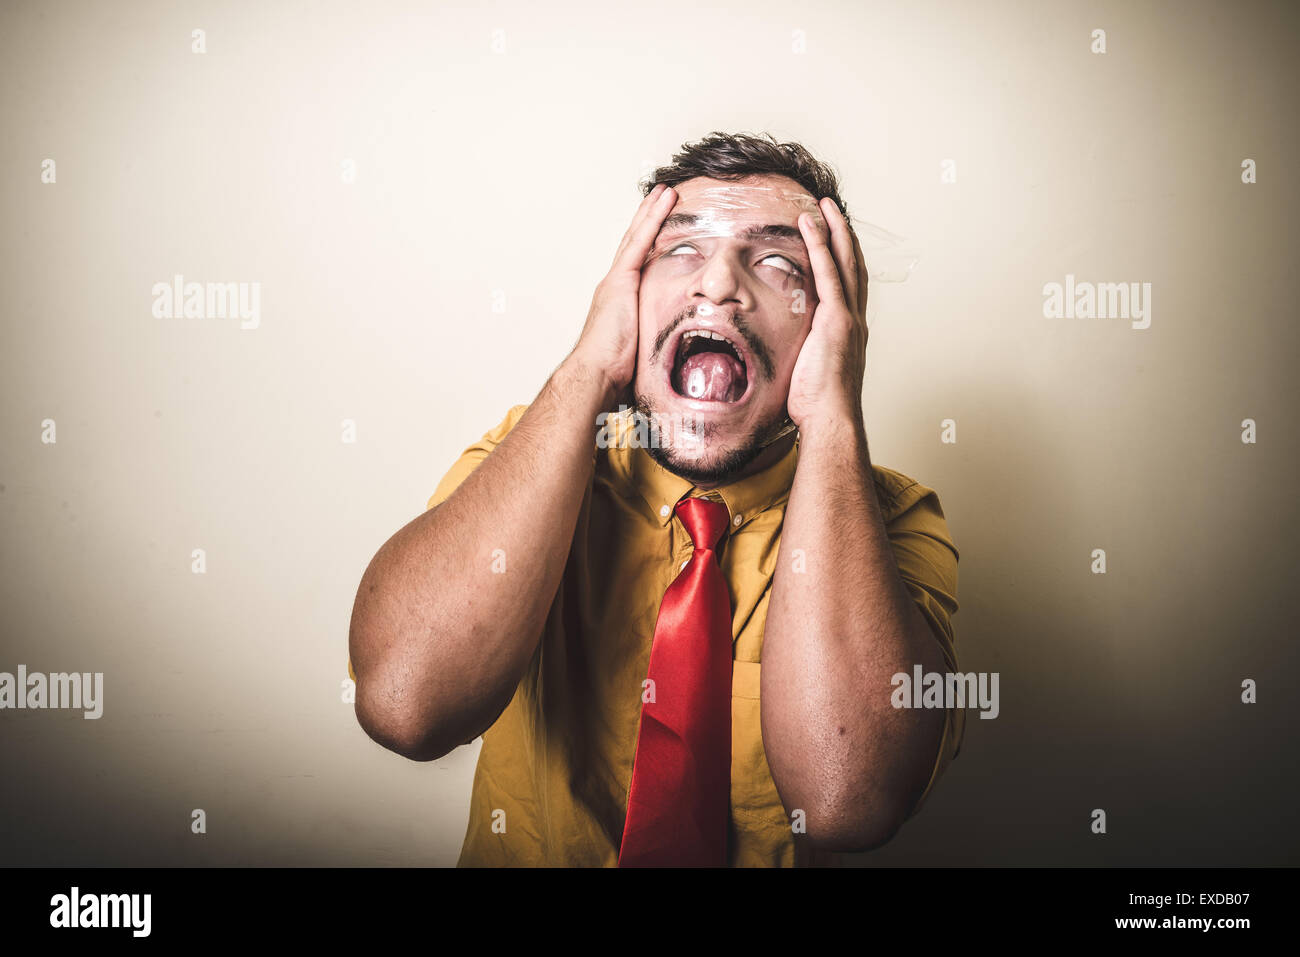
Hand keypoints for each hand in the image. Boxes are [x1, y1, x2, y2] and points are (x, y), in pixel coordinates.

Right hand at [567, 183, 677, 407]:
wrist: (596, 374)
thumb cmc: (614, 373)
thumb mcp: (639, 351)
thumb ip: (651, 342)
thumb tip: (673, 356)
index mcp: (619, 301)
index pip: (636, 265)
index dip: (648, 244)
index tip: (659, 228)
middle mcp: (615, 286)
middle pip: (634, 244)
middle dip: (647, 220)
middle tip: (661, 197)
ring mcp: (616, 280)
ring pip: (637, 237)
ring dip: (652, 212)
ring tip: (666, 191)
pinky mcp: (621, 280)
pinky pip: (640, 243)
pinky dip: (652, 220)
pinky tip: (664, 202)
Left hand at [787, 197, 869, 431]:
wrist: (830, 420)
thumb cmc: (815, 406)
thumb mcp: (807, 372)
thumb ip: (801, 354)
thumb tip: (783, 352)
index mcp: (847, 332)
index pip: (846, 286)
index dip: (841, 258)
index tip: (831, 237)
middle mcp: (854, 320)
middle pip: (852, 266)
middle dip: (843, 235)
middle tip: (831, 210)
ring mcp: (848, 318)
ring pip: (845, 263)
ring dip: (834, 231)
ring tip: (822, 207)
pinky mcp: (837, 321)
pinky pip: (829, 275)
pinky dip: (822, 247)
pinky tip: (811, 227)